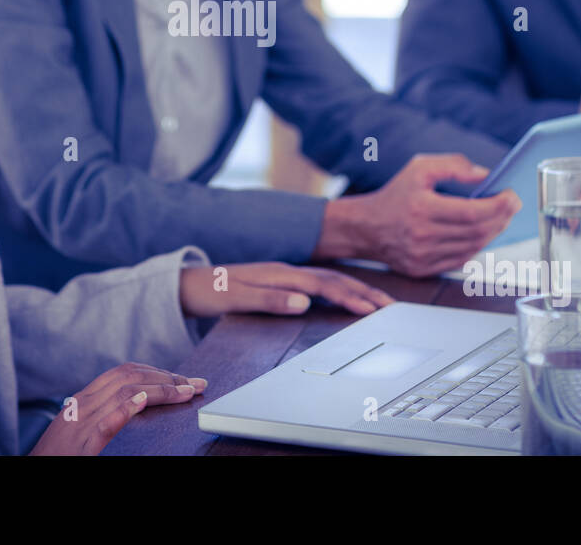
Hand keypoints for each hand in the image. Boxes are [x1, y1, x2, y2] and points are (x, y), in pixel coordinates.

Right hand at [29, 362, 205, 454]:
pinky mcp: (81, 445)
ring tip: (184, 392)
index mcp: (84, 399)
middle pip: (129, 377)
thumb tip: (136, 401)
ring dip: (159, 389)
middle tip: (196, 385)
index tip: (182, 379)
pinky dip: (124, 409)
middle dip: (166, 378)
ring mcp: (81, 423)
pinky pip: (104, 423)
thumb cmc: (57, 455)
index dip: (156, 371)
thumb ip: (103, 411)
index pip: (124, 372)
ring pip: (122, 393)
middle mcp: (83, 405)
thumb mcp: (79, 426)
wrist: (32, 471)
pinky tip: (142, 401)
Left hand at [180, 262, 394, 317]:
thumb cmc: (213, 291)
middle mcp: (287, 270)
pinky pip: (320, 283)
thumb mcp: (237, 298)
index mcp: (281, 273)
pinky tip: (350, 296)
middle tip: (390, 306)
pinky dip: (341, 289)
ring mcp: (286, 274)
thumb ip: (270, 299)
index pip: (323, 284)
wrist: (190, 283)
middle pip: (333, 278)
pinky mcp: (283, 281)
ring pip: (330, 279)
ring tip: (380, 302)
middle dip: (364, 291)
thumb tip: (305, 302)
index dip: (349, 296)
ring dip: (356, 289)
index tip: (371, 309)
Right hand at [315, 154, 520, 277]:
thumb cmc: (396, 194)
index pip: (472, 212)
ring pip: (472, 248)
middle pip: (477, 232)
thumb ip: (453, 165)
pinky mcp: (423, 270)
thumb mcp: (419, 168)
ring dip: (492, 233)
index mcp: (421, 208)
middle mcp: (422, 236)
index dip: (498, 206)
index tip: (512, 196)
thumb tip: (485, 176)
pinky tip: (481, 233)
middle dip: (501, 218)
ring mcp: (422, 256)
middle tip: (512, 205)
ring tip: (500, 217)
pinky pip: (460, 260)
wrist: (365, 227)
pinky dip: (476, 246)